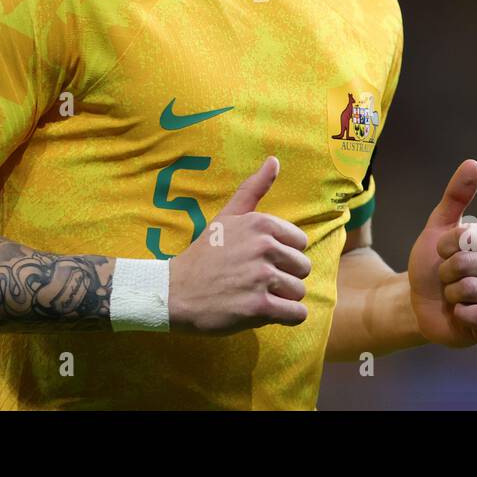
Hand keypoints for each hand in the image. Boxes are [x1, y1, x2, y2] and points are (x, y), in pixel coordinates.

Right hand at [167, 156, 312, 334]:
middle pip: (303, 267)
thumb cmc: (203, 255)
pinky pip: (296, 313)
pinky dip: (286, 316)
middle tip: (255, 281)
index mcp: (260, 224)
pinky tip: (265, 312)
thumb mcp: (226, 217)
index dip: (283, 255)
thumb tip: (274, 160)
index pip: (300, 242)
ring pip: (300, 291)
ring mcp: (261, 278)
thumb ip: (253, 188)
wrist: (173, 292)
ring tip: (256, 295)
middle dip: (285, 278)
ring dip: (283, 299)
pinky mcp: (258, 307)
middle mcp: (264, 247)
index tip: (258, 260)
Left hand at [407, 159, 476, 347]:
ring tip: (452, 294)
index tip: (442, 252)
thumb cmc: (432, 263)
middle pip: (469, 264)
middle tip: (446, 277)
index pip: (471, 236)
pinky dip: (461, 312)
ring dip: (450, 292)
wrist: (419, 302)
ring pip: (471, 289)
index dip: (447, 245)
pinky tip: (460, 312)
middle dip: (446, 271)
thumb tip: (473, 163)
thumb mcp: (438, 227)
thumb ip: (456, 196)